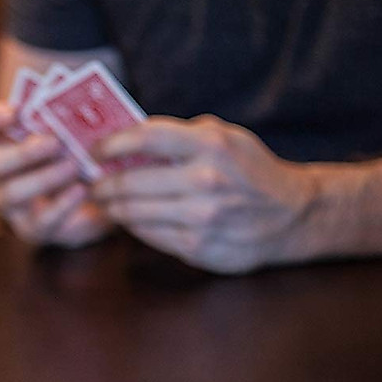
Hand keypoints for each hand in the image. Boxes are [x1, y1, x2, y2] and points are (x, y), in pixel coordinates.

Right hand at [0, 97, 111, 246]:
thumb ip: (64, 117)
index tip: (14, 111)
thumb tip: (76, 106)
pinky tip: (81, 190)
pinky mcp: (31, 228)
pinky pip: (40, 221)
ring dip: (44, 178)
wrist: (94, 194)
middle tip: (54, 142)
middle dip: (23, 153)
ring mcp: (8, 203)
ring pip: (12, 194)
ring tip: (73, 166)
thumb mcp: (71, 129)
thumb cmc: (75, 149)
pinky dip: (62, 205)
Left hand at [91, 116, 319, 273]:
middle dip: (102, 183)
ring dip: (112, 207)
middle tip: (91, 183)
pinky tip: (131, 219)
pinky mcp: (196, 247)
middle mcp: (205, 180)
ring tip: (104, 201)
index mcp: (210, 145)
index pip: (145, 138)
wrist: (290, 216)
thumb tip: (131, 135)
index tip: (95, 150)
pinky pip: (149, 235)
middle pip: (130, 182)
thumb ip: (182, 135)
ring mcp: (200, 217)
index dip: (111, 143)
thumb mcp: (226, 138)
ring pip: (133, 213)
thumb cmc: (251, 172)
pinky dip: (135, 226)